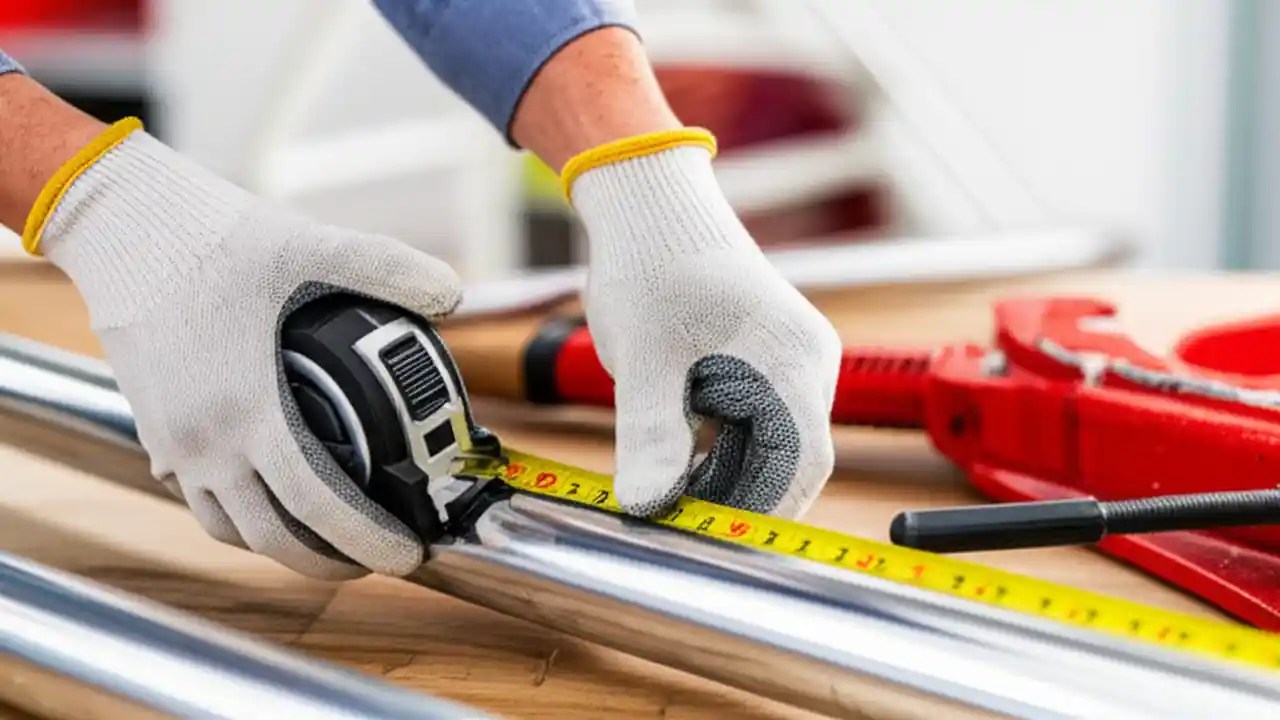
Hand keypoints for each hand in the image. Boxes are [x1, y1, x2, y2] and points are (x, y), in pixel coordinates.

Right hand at [37, 125, 460, 578]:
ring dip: (286, 549)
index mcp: (251, 407)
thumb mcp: (311, 245)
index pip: (319, 505)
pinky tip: (275, 502)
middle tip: (381, 558)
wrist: (122, 225)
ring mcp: (174, 443)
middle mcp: (206, 441)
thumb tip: (452, 293)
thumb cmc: (212, 237)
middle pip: (274, 539)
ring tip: (336, 541)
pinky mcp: (156, 433)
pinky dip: (243, 520)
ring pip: (230, 529)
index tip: (408, 555)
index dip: (369, 540)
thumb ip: (388, 268)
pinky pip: (200, 502)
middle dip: (333, 562)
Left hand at [573, 140, 841, 519]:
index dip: (764, 510)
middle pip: (786, 456)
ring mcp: (786, 358)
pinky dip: (717, 446)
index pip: (801, 460)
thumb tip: (645, 505)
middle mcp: (803, 361)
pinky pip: (751, 418)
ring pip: (766, 441)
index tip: (715, 540)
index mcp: (792, 359)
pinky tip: (674, 460)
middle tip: (675, 523)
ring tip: (666, 494)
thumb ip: (650, 435)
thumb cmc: (652, 264)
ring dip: (722, 474)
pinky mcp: (762, 357)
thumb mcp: (643, 360)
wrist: (648, 201)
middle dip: (735, 495)